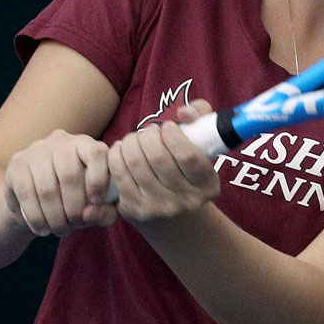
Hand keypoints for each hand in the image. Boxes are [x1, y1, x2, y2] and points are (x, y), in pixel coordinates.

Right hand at [4, 129, 118, 236]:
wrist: (40, 199)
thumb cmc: (78, 200)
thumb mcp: (98, 207)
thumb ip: (105, 212)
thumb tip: (88, 214)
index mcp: (86, 144)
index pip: (96, 153)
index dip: (99, 180)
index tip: (97, 203)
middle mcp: (61, 142)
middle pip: (69, 175)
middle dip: (74, 208)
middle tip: (75, 225)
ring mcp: (36, 151)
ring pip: (46, 188)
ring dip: (55, 217)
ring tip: (61, 231)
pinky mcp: (16, 164)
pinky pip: (26, 194)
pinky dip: (36, 217)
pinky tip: (42, 229)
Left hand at [107, 101, 220, 223]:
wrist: (171, 212)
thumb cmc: (185, 166)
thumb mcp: (202, 143)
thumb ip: (200, 116)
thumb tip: (184, 112)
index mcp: (207, 186)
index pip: (188, 157)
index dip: (173, 136)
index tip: (167, 126)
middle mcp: (186, 201)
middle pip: (158, 158)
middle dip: (147, 135)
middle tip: (148, 131)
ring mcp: (159, 208)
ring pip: (136, 164)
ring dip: (130, 142)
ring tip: (134, 139)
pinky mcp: (135, 210)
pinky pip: (119, 174)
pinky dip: (116, 155)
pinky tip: (121, 150)